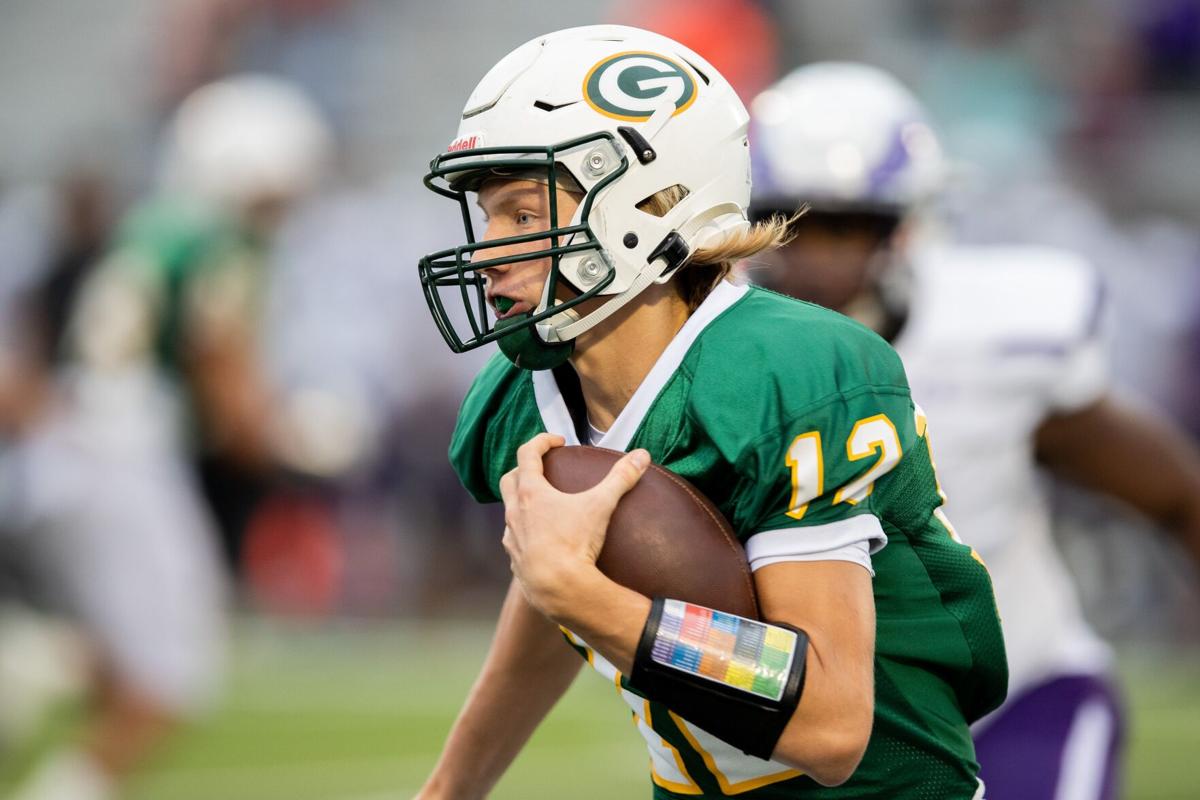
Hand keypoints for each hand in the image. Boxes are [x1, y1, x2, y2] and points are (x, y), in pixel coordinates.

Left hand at [499, 433, 649, 618]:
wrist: (558, 589)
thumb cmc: (576, 543)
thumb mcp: (601, 506)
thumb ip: (621, 478)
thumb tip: (641, 455)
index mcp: (531, 493)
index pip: (527, 454)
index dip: (541, 441)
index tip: (558, 441)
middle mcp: (515, 512)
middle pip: (509, 479)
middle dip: (524, 469)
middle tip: (543, 469)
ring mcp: (512, 538)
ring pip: (510, 511)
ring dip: (522, 503)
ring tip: (544, 506)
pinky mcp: (515, 560)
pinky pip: (515, 540)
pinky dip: (526, 533)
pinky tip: (542, 540)